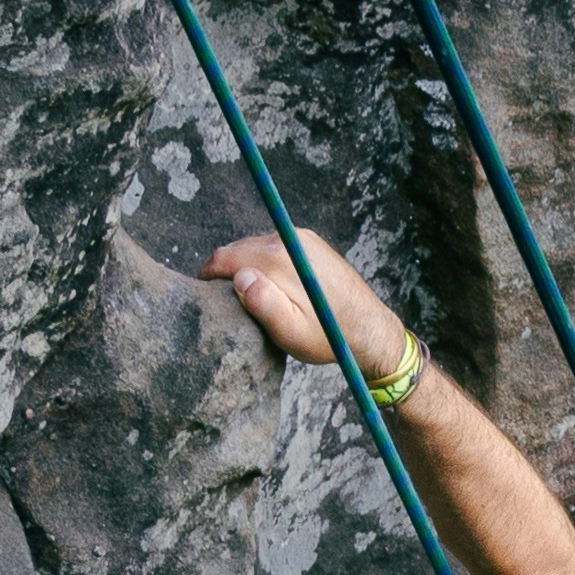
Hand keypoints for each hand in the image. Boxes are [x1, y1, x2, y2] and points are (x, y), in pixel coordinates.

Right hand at [206, 220, 405, 381]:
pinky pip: (274, 247)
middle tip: (225, 302)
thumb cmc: (328, 336)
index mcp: (277, 259)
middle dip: (226, 272)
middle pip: (237, 249)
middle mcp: (288, 239)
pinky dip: (265, 263)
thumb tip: (239, 278)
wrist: (370, 328)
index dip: (208, 277)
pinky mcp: (310, 242)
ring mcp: (301, 237)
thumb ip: (262, 305)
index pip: (224, 258)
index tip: (205, 298)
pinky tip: (272, 287)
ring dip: (246, 266)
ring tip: (248, 296)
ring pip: (255, 247)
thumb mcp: (291, 332)